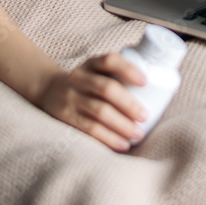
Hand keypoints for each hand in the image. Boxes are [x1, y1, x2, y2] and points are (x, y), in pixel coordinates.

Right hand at [35, 52, 149, 151]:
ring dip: (122, 124)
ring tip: (138, 133)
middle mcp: (79, 77)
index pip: (110, 60)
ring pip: (99, 111)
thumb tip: (158, 88)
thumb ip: (118, 74)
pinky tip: (123, 144)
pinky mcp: (65, 117)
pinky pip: (89, 128)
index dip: (128, 69)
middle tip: (145, 116)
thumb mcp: (96, 70)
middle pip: (106, 89)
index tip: (146, 82)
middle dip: (129, 104)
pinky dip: (108, 137)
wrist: (47, 90)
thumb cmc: (86, 82)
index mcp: (91, 63)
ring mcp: (71, 97)